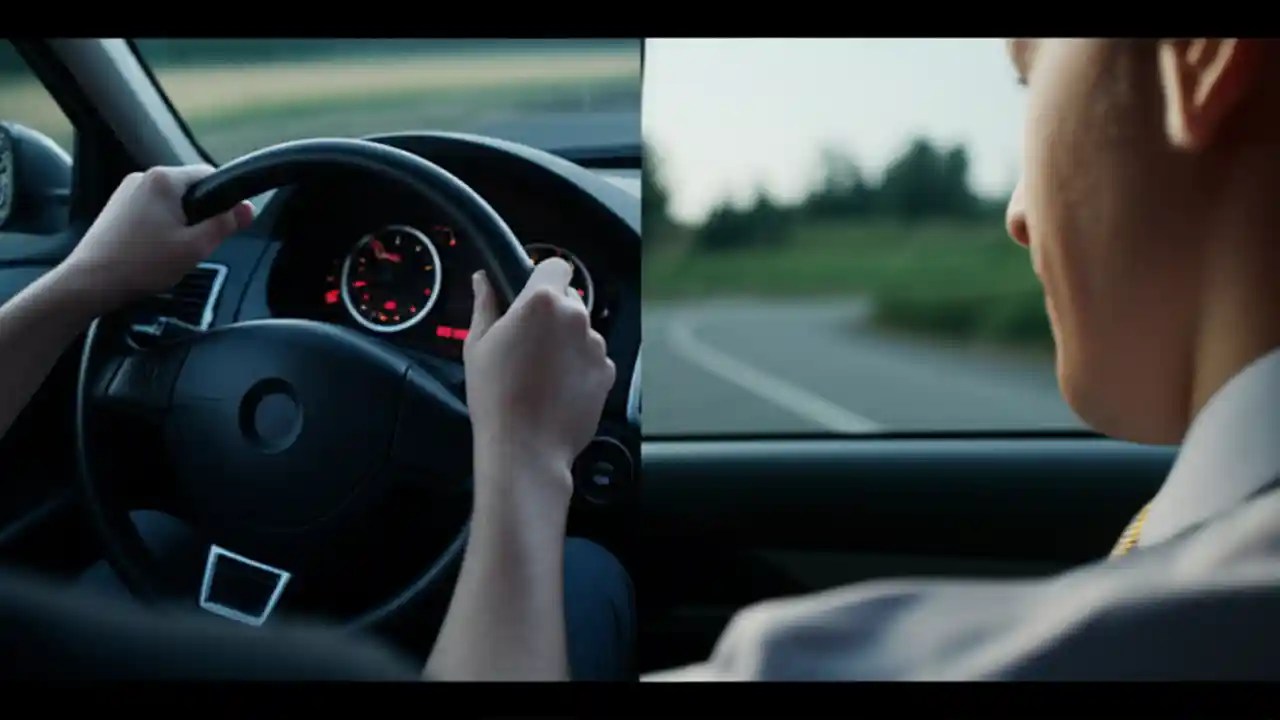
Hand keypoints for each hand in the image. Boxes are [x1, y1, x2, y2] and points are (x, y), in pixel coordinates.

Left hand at [61, 165, 253, 310]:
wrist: (90, 282)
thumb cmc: (144, 263)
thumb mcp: (195, 247)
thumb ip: (225, 224)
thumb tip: (248, 207)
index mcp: (164, 179)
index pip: (209, 176)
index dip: (224, 200)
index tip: (224, 228)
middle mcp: (143, 176)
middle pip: (188, 189)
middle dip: (199, 214)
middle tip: (197, 246)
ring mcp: (125, 191)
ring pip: (169, 202)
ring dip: (179, 222)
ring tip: (173, 251)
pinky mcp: (115, 207)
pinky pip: (151, 210)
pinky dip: (160, 226)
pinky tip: (154, 251)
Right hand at [463, 258, 615, 502]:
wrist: (526, 447)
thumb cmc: (495, 396)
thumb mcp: (477, 346)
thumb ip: (485, 305)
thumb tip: (483, 278)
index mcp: (541, 302)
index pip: (556, 266)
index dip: (544, 278)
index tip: (532, 296)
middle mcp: (575, 317)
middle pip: (570, 300)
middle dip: (553, 314)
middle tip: (529, 343)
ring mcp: (596, 346)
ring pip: (582, 331)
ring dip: (567, 342)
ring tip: (542, 373)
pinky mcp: (608, 372)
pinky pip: (593, 358)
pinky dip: (580, 367)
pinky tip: (558, 389)